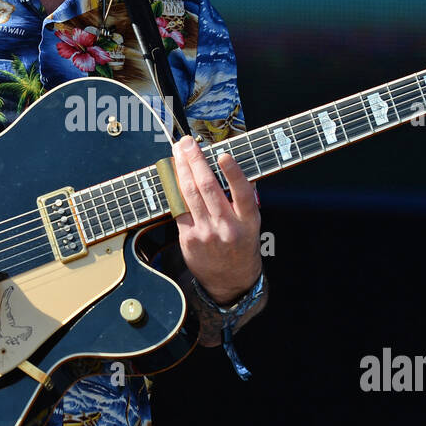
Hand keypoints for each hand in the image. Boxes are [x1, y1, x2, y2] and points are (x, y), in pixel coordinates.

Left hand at [170, 135, 262, 303]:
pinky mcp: (189, 238)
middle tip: (187, 143)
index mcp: (248, 220)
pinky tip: (173, 175)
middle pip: (208, 187)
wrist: (231, 281)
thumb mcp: (252, 225)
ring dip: (182, 169)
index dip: (232, 172)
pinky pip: (179, 208)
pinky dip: (175, 189)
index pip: (242, 192)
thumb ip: (242, 201)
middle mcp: (227, 226)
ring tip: (178, 152)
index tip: (223, 155)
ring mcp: (206, 233)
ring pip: (190, 194)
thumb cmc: (241, 246)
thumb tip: (226, 168)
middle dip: (195, 161)